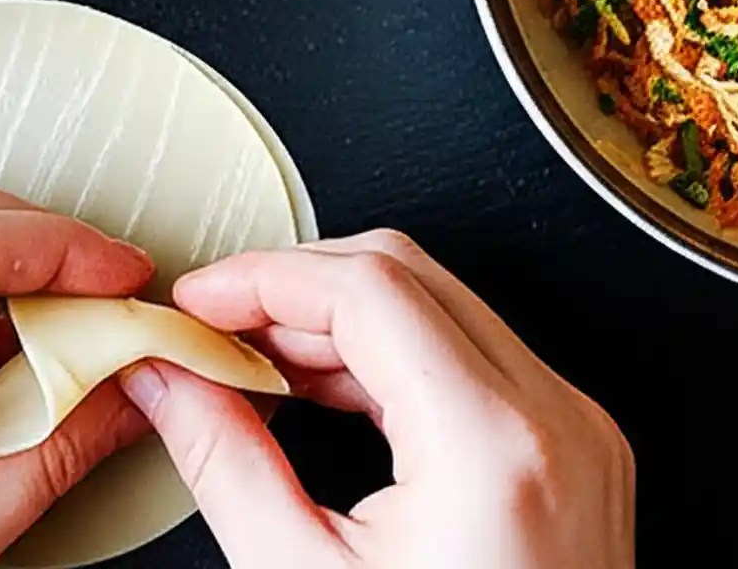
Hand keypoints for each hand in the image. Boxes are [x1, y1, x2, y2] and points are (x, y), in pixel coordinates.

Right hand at [118, 231, 634, 568]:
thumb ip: (223, 461)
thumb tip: (167, 383)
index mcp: (490, 447)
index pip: (367, 289)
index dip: (264, 278)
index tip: (200, 300)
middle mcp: (552, 421)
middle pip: (405, 276)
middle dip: (294, 287)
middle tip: (215, 324)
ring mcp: (571, 432)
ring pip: (438, 305)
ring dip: (334, 318)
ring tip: (252, 359)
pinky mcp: (566, 450)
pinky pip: (466, 359)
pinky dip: (382, 357)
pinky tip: (317, 387)